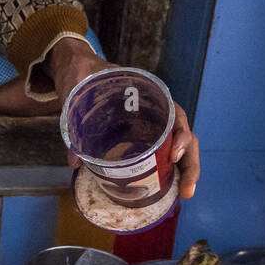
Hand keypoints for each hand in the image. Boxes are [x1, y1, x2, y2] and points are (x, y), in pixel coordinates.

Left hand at [46, 37, 199, 199]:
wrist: (80, 71)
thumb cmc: (86, 77)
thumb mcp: (79, 94)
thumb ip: (76, 121)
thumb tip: (75, 160)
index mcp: (147, 95)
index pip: (175, 114)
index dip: (181, 135)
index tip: (174, 155)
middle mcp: (155, 110)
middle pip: (183, 136)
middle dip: (189, 164)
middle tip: (187, 190)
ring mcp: (151, 125)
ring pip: (178, 146)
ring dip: (184, 170)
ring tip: (185, 193)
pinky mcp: (142, 136)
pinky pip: (162, 151)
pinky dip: (168, 169)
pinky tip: (168, 187)